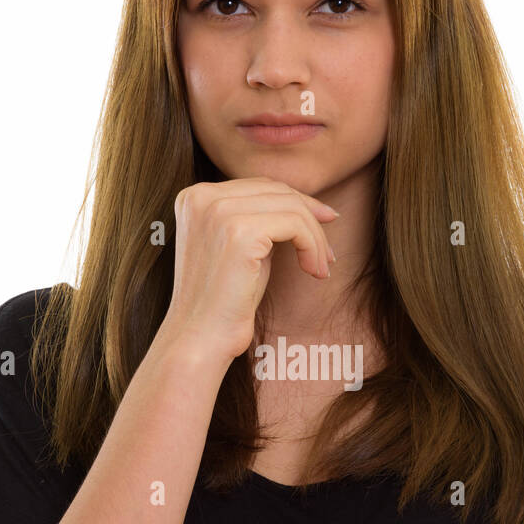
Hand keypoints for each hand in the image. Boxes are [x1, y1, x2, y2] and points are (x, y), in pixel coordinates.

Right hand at [161, 177, 339, 361]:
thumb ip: (258, 219)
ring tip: (321, 267)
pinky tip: (314, 271)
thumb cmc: (223, 301)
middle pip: (277, 191)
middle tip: (327, 251)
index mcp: (195, 196)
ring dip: (315, 238)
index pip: (259, 185)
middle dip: (311, 217)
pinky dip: (312, 246)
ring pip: (291, 207)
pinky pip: (295, 225)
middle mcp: (202, 196)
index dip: (297, 202)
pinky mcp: (239, 231)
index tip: (323, 222)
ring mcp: (218, 211)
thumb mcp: (238, 247)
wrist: (200, 339)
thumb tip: (305, 204)